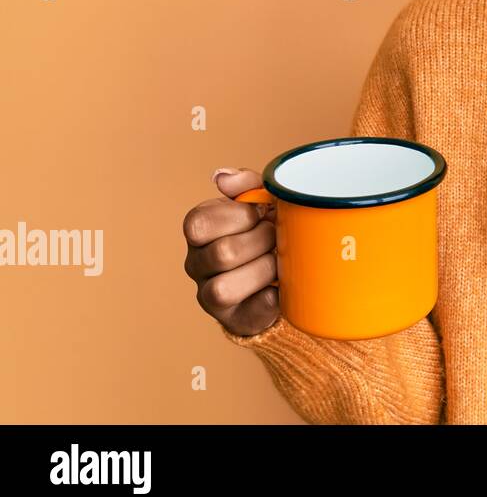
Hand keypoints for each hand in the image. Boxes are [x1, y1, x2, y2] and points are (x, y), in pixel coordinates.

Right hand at [182, 168, 279, 335]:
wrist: (280, 274)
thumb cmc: (265, 231)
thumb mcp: (260, 202)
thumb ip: (246, 185)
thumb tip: (221, 177)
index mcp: (199, 232)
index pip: (200, 223)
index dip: (240, 216)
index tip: (263, 212)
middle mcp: (196, 264)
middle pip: (222, 253)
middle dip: (261, 241)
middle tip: (277, 236)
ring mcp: (209, 295)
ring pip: (224, 288)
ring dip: (264, 269)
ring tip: (279, 261)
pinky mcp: (233, 319)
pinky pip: (252, 311)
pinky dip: (272, 297)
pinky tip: (281, 286)